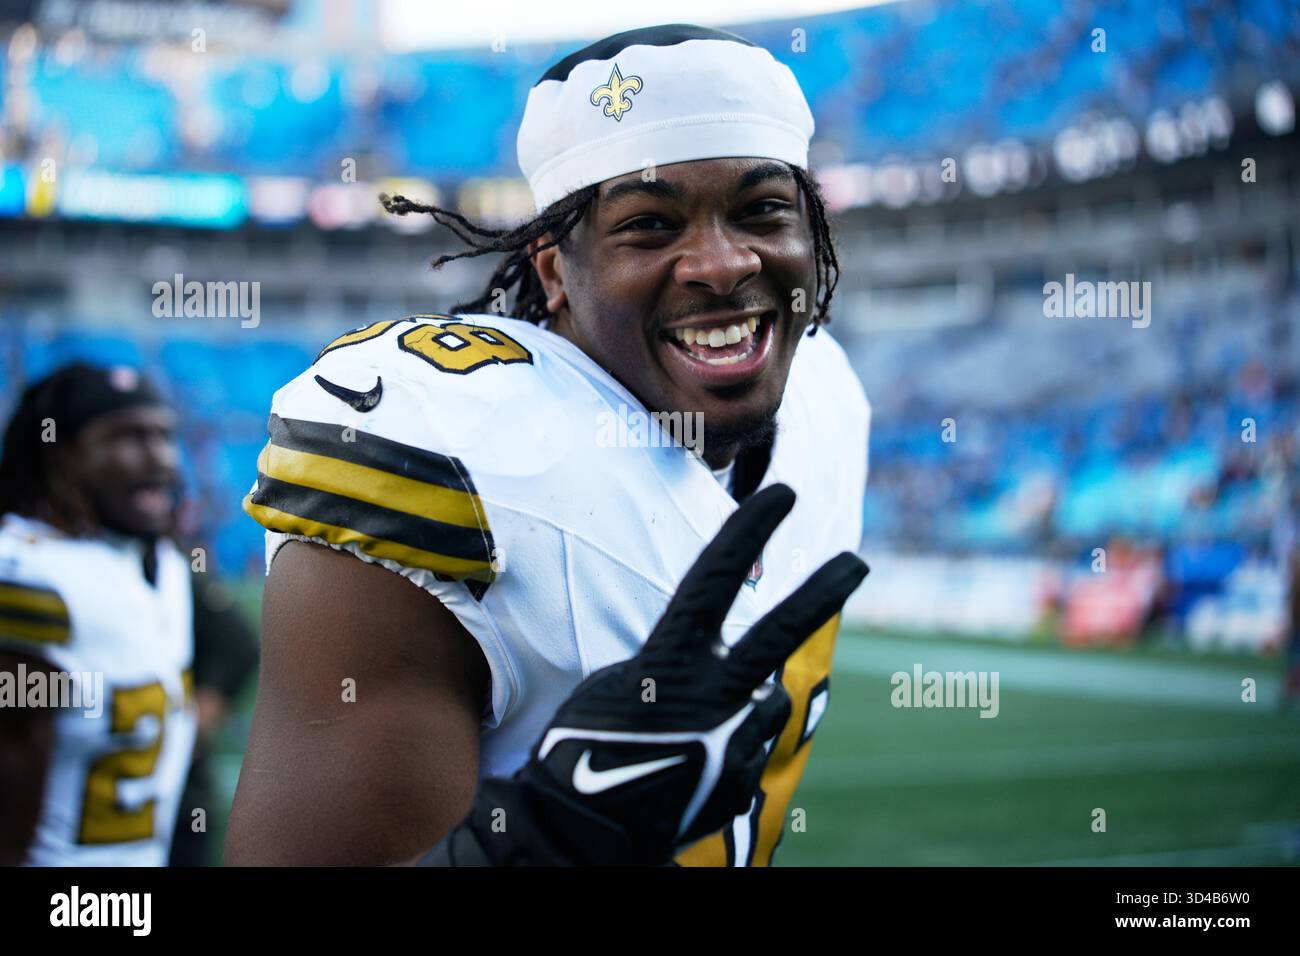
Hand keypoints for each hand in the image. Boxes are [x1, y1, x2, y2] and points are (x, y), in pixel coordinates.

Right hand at [455, 483, 867, 864]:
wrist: (580, 832)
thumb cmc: (580, 748)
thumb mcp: (615, 686)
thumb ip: (674, 665)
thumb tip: (721, 666)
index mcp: (669, 658)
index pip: (716, 578)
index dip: (749, 531)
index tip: (783, 494)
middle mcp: (712, 693)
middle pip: (780, 630)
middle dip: (823, 591)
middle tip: (857, 561)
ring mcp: (733, 738)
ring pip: (763, 700)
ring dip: (741, 704)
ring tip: (689, 729)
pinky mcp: (741, 779)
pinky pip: (748, 743)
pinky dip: (728, 745)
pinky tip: (690, 763)